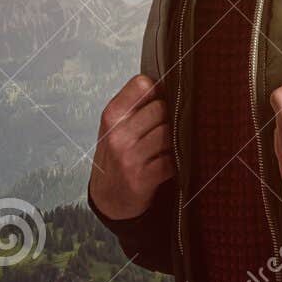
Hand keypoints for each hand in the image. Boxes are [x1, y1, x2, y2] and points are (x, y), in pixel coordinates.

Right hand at [89, 74, 175, 219]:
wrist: (108, 197)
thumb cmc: (115, 156)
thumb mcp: (114, 127)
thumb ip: (134, 105)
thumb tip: (165, 84)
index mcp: (111, 116)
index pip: (142, 84)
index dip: (156, 91)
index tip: (157, 100)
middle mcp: (118, 135)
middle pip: (161, 108)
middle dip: (166, 118)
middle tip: (158, 130)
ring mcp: (130, 157)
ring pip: (169, 134)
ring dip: (170, 142)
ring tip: (160, 149)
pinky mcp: (143, 178)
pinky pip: (171, 161)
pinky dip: (172, 164)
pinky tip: (162, 165)